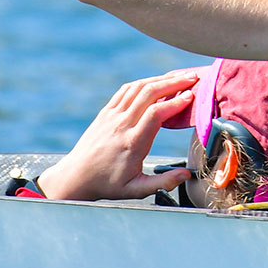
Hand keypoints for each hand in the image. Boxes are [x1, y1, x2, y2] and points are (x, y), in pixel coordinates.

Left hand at [35, 70, 199, 201]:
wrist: (76, 176)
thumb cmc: (106, 184)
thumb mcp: (136, 190)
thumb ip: (163, 183)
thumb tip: (186, 175)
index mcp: (132, 143)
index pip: (156, 113)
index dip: (175, 102)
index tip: (191, 96)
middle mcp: (121, 124)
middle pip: (149, 93)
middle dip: (173, 82)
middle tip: (192, 78)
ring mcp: (112, 116)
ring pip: (138, 88)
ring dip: (160, 79)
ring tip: (178, 76)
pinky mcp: (106, 112)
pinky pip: (126, 90)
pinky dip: (143, 82)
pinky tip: (155, 82)